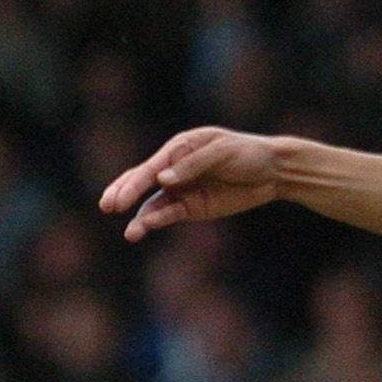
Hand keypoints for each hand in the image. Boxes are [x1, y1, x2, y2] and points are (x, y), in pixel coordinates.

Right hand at [99, 126, 283, 239]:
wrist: (274, 172)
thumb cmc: (248, 154)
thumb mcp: (222, 153)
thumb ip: (193, 165)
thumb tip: (163, 179)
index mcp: (180, 148)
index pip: (151, 166)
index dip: (134, 182)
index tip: (120, 198)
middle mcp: (175, 169)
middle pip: (142, 182)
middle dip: (123, 194)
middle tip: (107, 206)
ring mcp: (183, 189)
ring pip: (153, 203)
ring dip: (141, 217)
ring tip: (131, 233)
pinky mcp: (194, 207)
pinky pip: (171, 214)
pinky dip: (158, 220)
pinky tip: (146, 227)